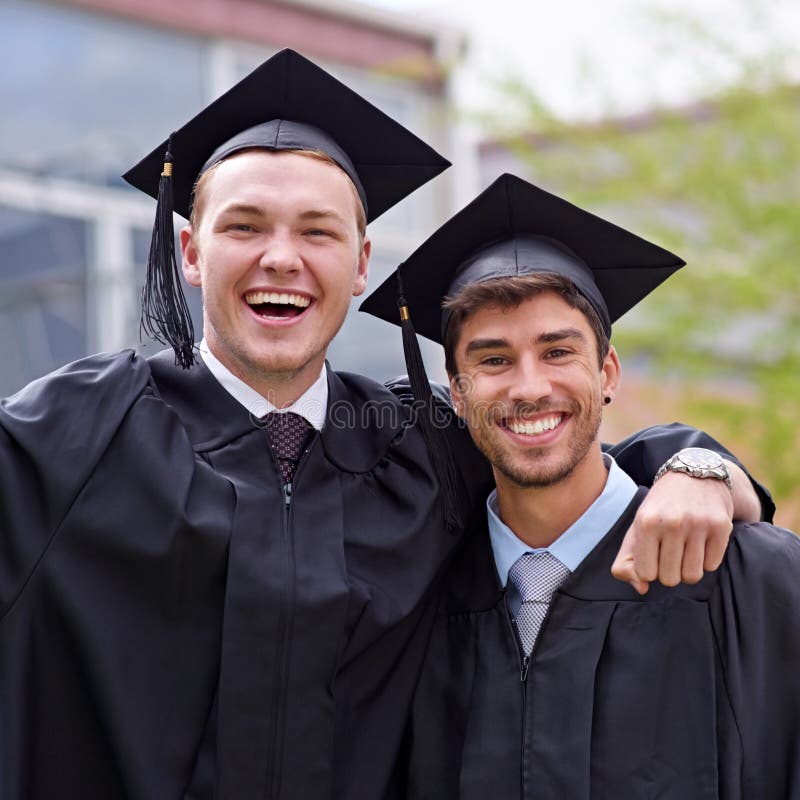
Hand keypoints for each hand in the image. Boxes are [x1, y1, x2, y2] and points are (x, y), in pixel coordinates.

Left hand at [611, 471, 733, 593]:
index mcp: (646, 523)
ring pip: (692, 576)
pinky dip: (706, 560)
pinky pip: (712, 566)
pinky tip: (701, 542)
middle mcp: (672, 523)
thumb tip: (641, 588)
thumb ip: (627, 559)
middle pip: (670, 578)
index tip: (653, 557)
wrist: (694, 474)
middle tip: (670, 555)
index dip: (649, 570)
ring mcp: (698, 524)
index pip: (646, 574)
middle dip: (669, 572)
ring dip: (688, 569)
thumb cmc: (661, 507)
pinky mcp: (721, 527)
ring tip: (685, 551)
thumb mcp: (637, 526)